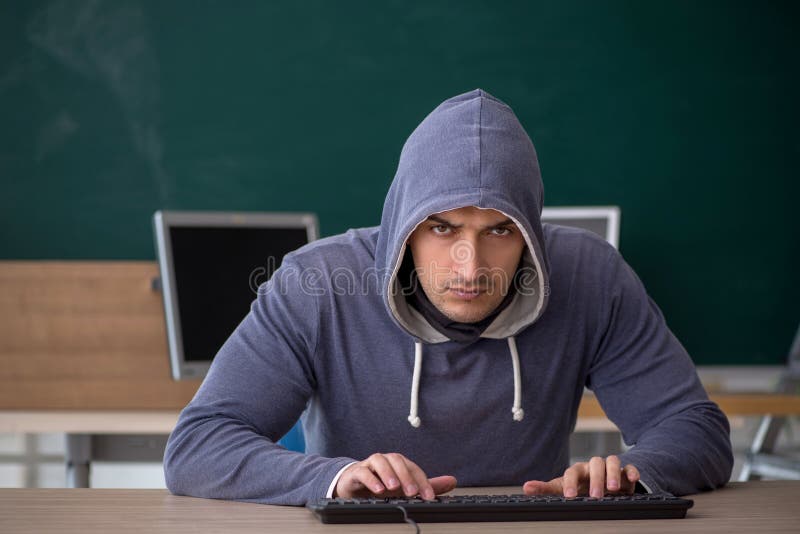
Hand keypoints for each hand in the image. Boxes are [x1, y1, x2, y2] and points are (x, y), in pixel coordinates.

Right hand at [334, 452, 456, 499]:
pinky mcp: (355, 473)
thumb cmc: (380, 483)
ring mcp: (369, 465)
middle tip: (412, 492)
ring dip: (388, 473)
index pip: (413, 468)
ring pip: (379, 461)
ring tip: (394, 488)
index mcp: (398, 464)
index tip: (429, 496)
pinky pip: (362, 472)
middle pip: (397, 460)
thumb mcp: (404, 487)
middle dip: (406, 476)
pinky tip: (378, 490)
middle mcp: (385, 461)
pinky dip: (370, 479)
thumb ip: (426, 484)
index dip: (422, 481)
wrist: (353, 485)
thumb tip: (452, 481)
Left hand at [523, 455, 639, 497]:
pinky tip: (632, 479)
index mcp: (577, 471)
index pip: (572, 472)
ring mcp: (609, 468)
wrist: (600, 487)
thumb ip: (546, 489)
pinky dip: (631, 471)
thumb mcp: (564, 489)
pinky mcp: (624, 473)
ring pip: (611, 461)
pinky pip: (629, 467)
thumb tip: (526, 487)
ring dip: (613, 473)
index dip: (570, 483)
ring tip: (613, 489)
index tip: (570, 497)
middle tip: (595, 495)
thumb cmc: (580, 487)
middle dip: (595, 479)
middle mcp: (593, 466)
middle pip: (594, 464)